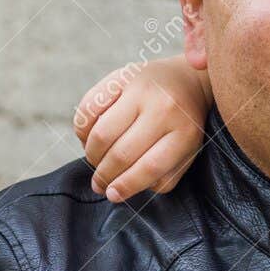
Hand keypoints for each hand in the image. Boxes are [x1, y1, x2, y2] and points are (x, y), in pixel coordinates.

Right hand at [73, 56, 211, 201]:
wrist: (187, 78)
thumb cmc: (184, 123)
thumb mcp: (187, 151)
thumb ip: (164, 175)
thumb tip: (123, 190)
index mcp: (185, 132)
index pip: (150, 167)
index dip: (126, 186)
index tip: (112, 195)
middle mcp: (164, 108)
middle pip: (123, 152)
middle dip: (105, 175)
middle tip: (98, 184)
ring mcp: (141, 89)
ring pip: (102, 132)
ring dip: (92, 155)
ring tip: (94, 163)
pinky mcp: (121, 75)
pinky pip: (89, 107)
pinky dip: (82, 128)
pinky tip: (87, 139)